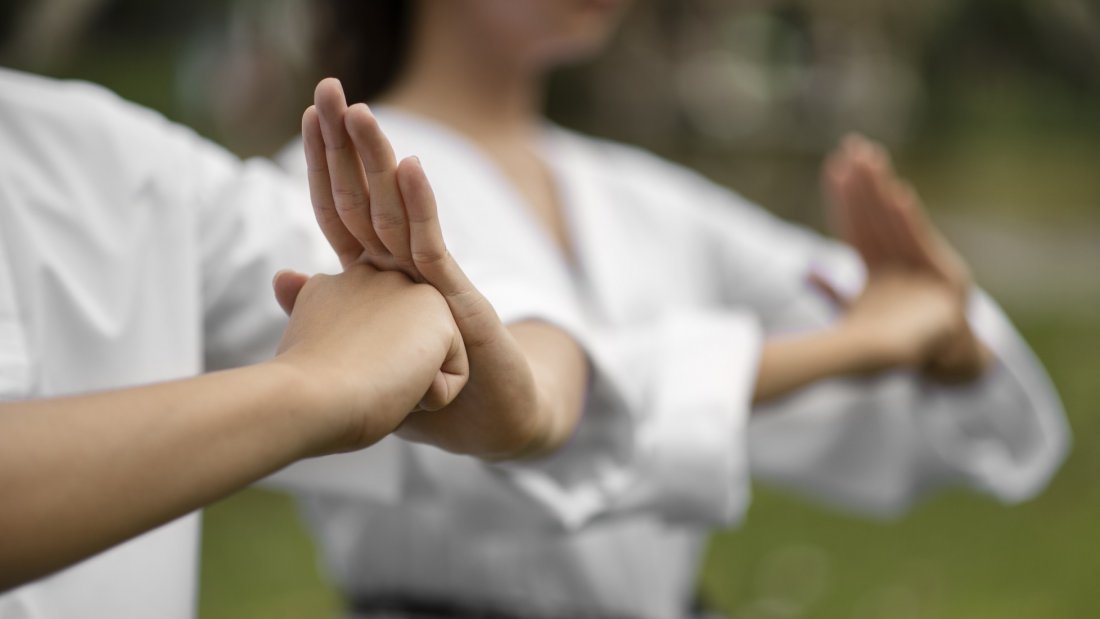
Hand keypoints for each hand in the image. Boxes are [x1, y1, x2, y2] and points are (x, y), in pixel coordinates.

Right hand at [270, 265, 465, 453]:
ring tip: (374, 382)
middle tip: (352, 379)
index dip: (358, 368)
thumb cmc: (301, 384)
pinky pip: (453, 375)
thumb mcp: (299, 337)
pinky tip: (399, 387)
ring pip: (428, 360)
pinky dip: (433, 397)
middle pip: (404, 348)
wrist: (309, 398)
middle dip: (386, 373)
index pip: (375, 336)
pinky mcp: (438, 315)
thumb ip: (308, 311)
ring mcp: (408, 290)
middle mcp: (376, 275)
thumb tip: (284, 277)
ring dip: (408, 384)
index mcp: (338, 283)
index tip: (331, 373)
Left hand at [298, 78, 552, 458]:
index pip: (342, 211)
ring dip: (378, 161)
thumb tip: (284, 276)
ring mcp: (433, 281)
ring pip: (400, 211)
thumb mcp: (368, 348)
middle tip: (328, 87)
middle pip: (368, 197)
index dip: (324, 166)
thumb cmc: (430, 385)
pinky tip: (408, 167)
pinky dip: (420, 207)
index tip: (306, 117)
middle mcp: (405, 269)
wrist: (493, 420)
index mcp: (379, 277)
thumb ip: (330, 311)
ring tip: (359, 113)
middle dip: (347, 144)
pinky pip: (434, 247)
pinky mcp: (461, 300)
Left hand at [817, 135, 990, 379]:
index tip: (833, 167)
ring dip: (881, 192)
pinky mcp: (947, 276)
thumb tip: (804, 272)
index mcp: (877, 267)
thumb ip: (832, 293)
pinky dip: (908, 220)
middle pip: (874, 216)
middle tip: (852, 146)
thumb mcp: (856, 316)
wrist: (937, 362)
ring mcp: (922, 265)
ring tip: (872, 161)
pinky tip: (898, 196)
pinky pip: (921, 242)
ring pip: (894, 223)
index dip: (844, 199)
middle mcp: (899, 260)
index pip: (855, 225)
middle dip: (862, 183)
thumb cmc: (895, 342)